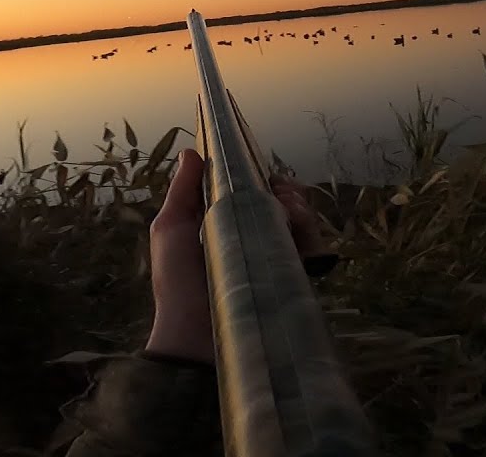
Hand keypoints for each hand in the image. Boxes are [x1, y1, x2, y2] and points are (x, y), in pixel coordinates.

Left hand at [143, 148, 330, 363]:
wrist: (193, 334)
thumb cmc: (176, 281)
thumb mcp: (171, 228)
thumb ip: (182, 190)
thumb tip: (192, 151)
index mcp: (228, 220)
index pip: (258, 188)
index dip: (265, 176)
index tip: (264, 172)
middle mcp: (256, 235)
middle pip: (286, 198)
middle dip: (287, 189)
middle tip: (279, 195)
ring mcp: (276, 256)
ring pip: (303, 218)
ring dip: (300, 207)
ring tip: (287, 213)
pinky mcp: (292, 277)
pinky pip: (314, 247)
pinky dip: (310, 233)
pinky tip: (294, 232)